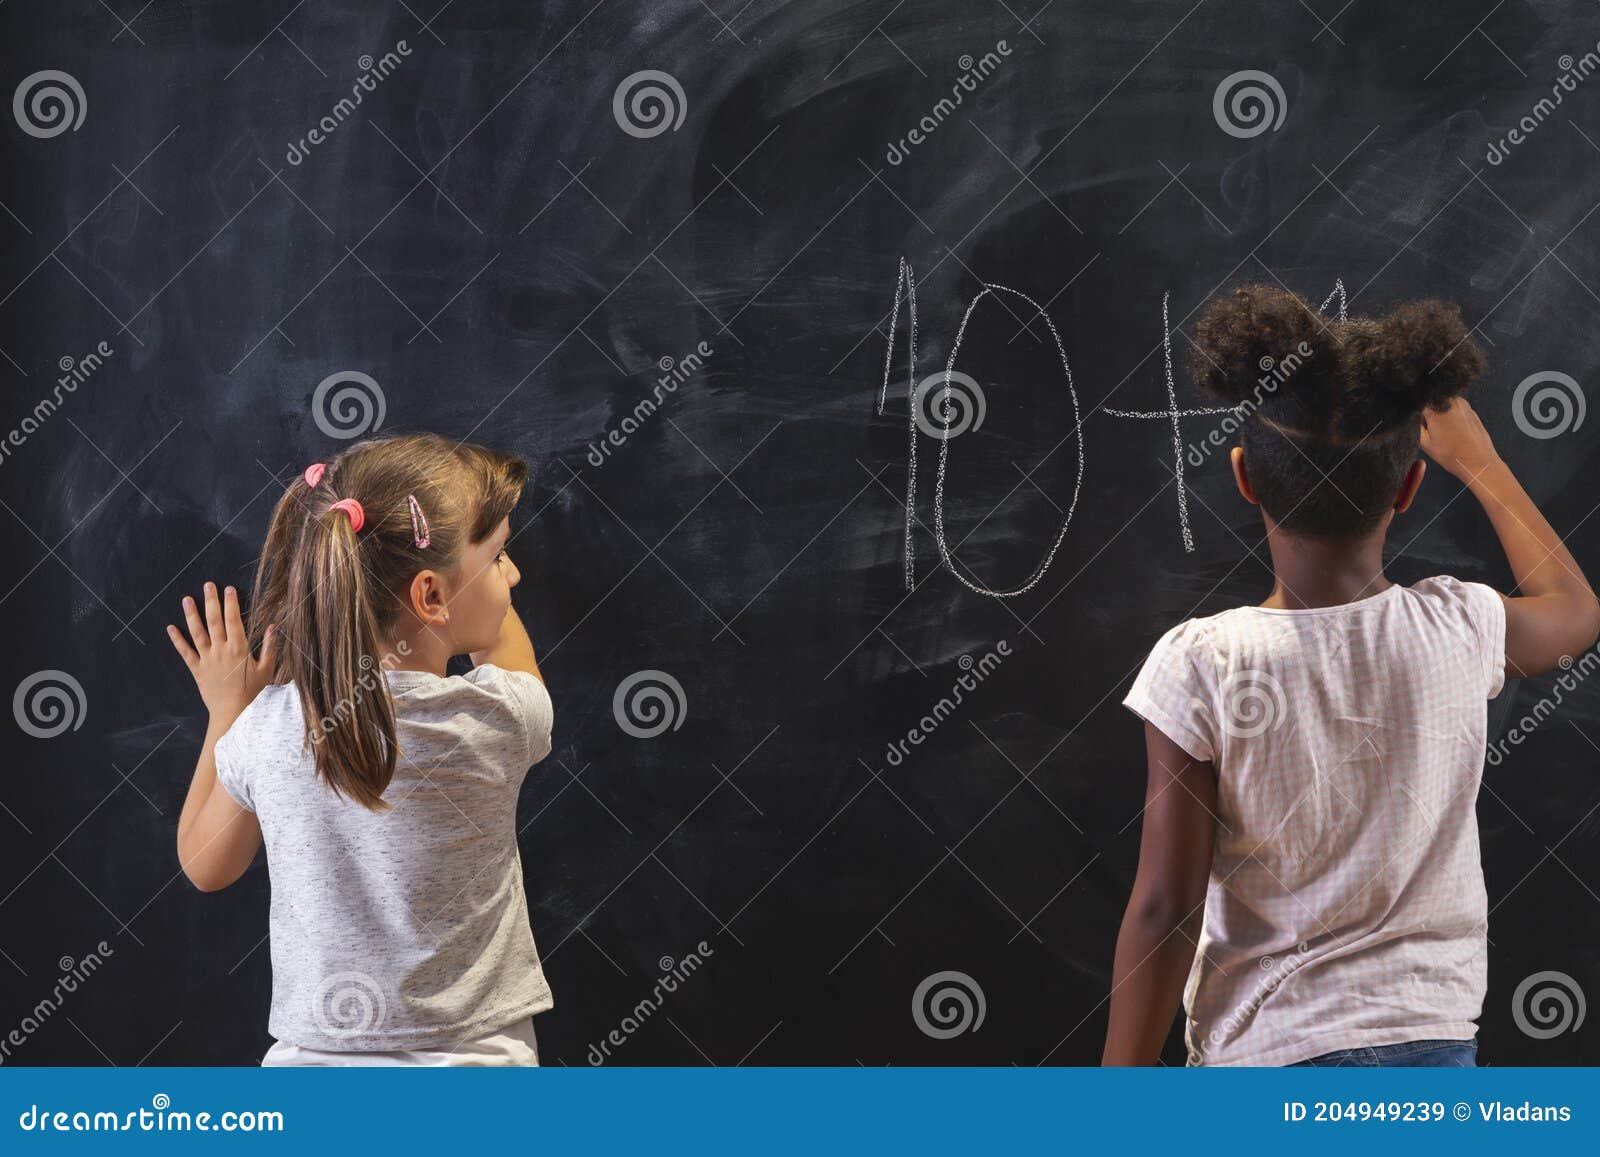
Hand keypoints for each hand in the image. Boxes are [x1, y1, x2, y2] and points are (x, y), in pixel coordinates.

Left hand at [166, 583, 275, 719]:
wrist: (234, 714)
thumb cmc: (254, 693)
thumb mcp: (267, 670)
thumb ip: (270, 647)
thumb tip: (273, 627)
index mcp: (239, 649)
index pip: (234, 620)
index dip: (231, 603)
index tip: (228, 589)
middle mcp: (221, 651)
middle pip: (214, 621)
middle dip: (211, 601)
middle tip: (208, 585)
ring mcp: (207, 660)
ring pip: (198, 633)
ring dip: (191, 615)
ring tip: (187, 599)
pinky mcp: (197, 670)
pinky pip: (185, 653)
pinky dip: (178, 640)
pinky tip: (171, 628)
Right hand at [1420, 397, 1501, 480]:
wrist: (1478, 462)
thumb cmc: (1453, 455)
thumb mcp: (1425, 443)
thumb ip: (1415, 426)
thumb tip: (1412, 418)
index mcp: (1436, 408)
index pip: (1418, 403)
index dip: (1415, 414)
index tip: (1418, 424)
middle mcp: (1450, 401)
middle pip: (1431, 402)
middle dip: (1428, 414)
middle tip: (1430, 431)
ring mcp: (1463, 404)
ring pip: (1443, 405)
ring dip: (1440, 415)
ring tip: (1444, 433)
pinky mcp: (1471, 410)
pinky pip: (1455, 410)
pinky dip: (1451, 418)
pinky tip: (1454, 433)